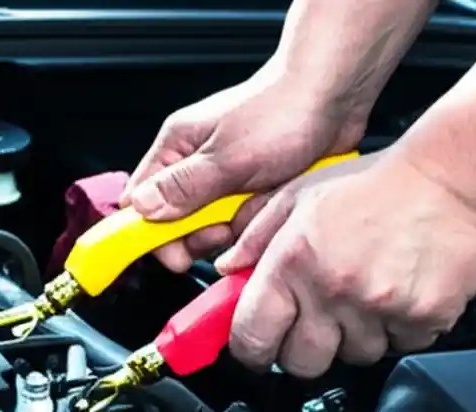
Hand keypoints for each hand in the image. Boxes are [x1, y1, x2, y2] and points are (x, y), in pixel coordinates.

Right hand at [121, 68, 367, 271]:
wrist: (334, 94)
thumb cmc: (283, 110)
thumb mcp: (228, 158)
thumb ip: (182, 187)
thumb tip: (141, 208)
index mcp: (176, 148)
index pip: (141, 203)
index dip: (152, 233)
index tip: (175, 253)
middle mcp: (196, 163)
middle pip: (179, 223)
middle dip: (206, 232)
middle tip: (226, 226)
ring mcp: (225, 177)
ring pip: (217, 226)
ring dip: (240, 223)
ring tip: (260, 200)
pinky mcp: (252, 187)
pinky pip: (247, 219)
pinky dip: (262, 216)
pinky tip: (275, 198)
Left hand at [212, 151, 475, 377]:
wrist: (452, 177)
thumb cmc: (375, 184)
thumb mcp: (297, 197)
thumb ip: (254, 237)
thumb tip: (227, 270)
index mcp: (293, 263)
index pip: (252, 338)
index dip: (250, 349)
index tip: (257, 347)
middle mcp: (334, 290)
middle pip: (302, 364)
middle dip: (302, 349)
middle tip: (314, 321)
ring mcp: (381, 308)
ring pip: (354, 357)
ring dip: (354, 337)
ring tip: (364, 295)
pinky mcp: (425, 317)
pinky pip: (401, 346)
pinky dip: (398, 329)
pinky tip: (397, 294)